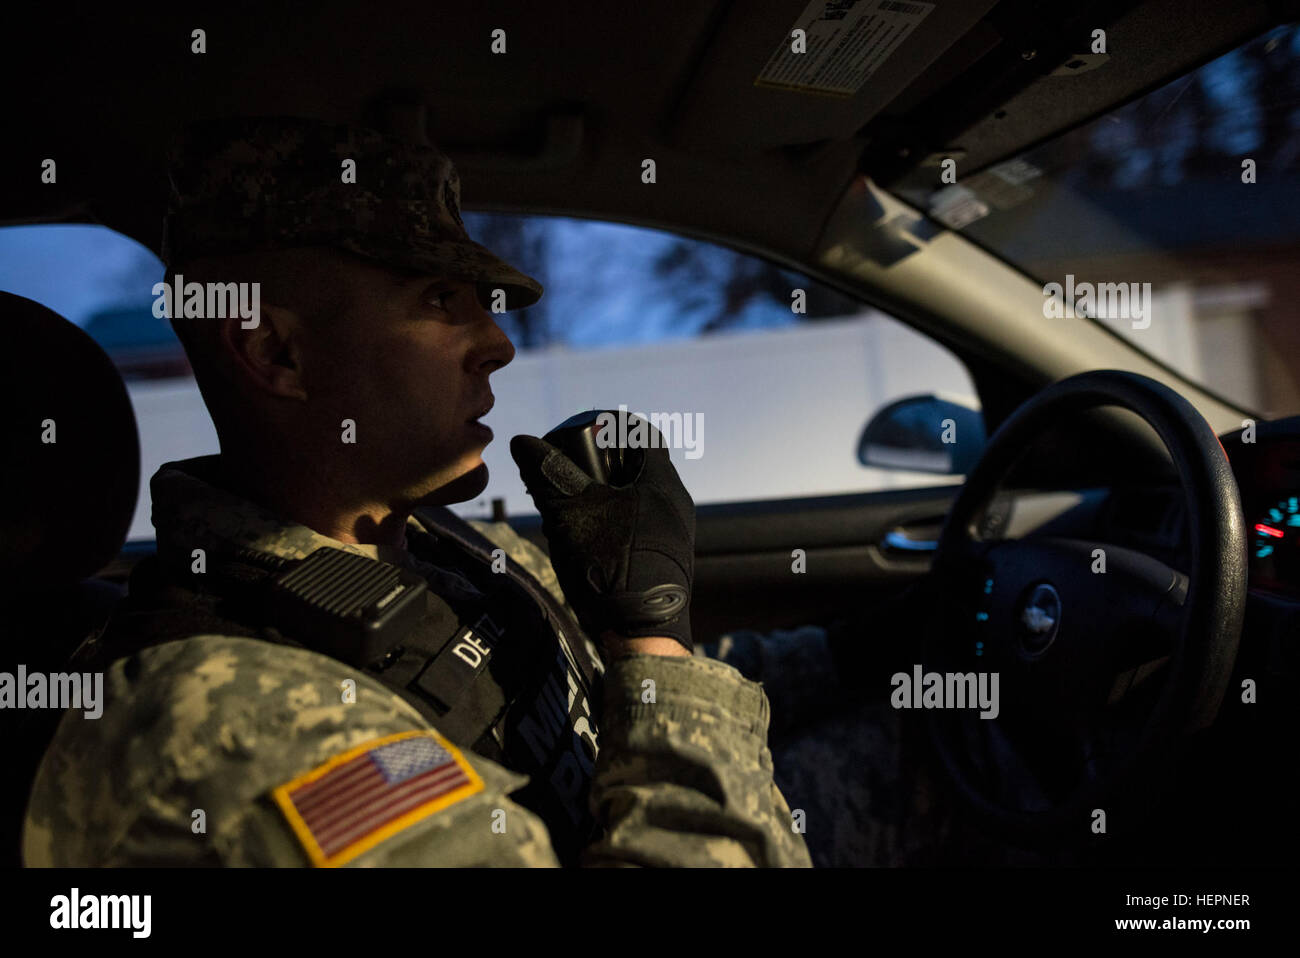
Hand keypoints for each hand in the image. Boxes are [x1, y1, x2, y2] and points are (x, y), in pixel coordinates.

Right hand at [510, 429, 694, 651]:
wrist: (640, 631)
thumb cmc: (610, 562)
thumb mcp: (571, 513)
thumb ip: (548, 474)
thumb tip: (522, 442)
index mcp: (663, 482)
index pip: (644, 436)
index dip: (613, 431)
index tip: (584, 440)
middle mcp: (677, 505)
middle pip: (638, 470)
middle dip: (601, 471)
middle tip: (569, 480)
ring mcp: (676, 536)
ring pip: (638, 503)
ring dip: (606, 502)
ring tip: (570, 517)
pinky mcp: (669, 562)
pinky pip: (642, 530)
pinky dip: (616, 527)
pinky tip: (589, 546)